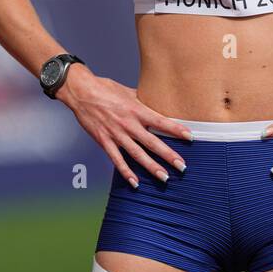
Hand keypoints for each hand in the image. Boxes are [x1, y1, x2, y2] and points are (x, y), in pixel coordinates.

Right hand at [57, 65, 194, 188]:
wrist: (82, 91)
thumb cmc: (105, 89)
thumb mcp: (128, 92)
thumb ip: (143, 100)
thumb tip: (156, 102)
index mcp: (136, 110)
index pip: (161, 121)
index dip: (176, 130)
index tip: (190, 137)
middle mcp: (128, 124)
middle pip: (152, 142)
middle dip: (168, 155)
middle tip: (182, 166)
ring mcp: (116, 134)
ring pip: (137, 154)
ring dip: (151, 167)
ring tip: (164, 178)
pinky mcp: (104, 141)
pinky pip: (117, 160)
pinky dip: (126, 172)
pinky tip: (135, 182)